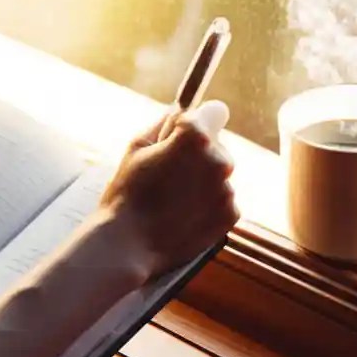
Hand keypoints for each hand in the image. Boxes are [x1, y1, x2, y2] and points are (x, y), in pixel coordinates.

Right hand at [100, 101, 238, 275]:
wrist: (128, 245)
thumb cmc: (126, 194)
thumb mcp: (136, 148)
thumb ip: (162, 124)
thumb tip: (179, 111)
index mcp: (195, 137)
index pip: (215, 111)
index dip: (199, 121)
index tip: (188, 133)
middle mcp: (219, 160)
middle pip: (217, 146)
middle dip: (198, 155)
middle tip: (169, 176)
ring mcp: (227, 189)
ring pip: (219, 176)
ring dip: (202, 183)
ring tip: (173, 201)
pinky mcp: (230, 215)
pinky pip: (223, 201)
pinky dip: (208, 207)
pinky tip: (183, 215)